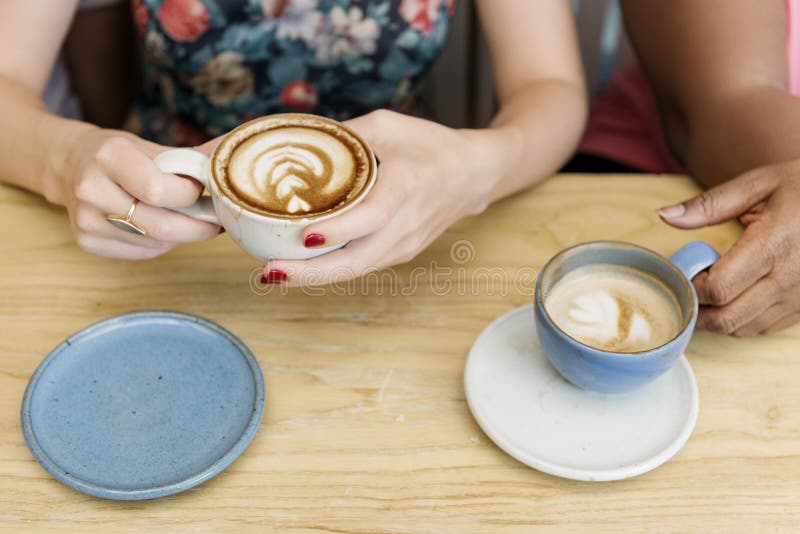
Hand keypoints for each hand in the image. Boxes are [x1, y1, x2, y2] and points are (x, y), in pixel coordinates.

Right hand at [48, 128, 219, 258]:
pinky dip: (162, 244)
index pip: (159, 190)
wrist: (68, 165)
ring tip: (190, 221)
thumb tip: (233, 152)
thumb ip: (192, 158)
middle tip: (215, 220)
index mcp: (109, 157)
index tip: (202, 191)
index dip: (190, 195)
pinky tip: (163, 228)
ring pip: (155, 243)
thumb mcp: (150, 146)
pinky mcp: (87, 241)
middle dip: (198, 227)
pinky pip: (142, 253)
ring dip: (182, 236)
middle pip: (161, 225)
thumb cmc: (117, 155)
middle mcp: (92, 189)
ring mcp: (86, 220)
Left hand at [260, 110, 499, 284]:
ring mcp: (404, 245)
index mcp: (407, 186)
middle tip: (269, 271)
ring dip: (314, 277)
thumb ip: (343, 134)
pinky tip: (299, 266)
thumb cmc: (430, 146)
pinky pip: (360, 267)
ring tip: (272, 272)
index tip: (306, 234)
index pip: (373, 216)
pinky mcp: (399, 254)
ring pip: (355, 271)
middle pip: (357, 261)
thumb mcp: (387, 126)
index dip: (340, 229)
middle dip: (311, 272)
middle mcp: (406, 224)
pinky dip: (328, 271)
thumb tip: (291, 140)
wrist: (473, 175)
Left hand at [658, 159, 799, 334]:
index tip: (682, 273)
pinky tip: (735, 297)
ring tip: (706, 294)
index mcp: (774, 244)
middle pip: (727, 318)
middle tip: (683, 293)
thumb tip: (664, 214)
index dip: (690, 286)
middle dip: (697, 311)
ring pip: (745, 328)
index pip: (718, 288)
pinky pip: (765, 327)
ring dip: (718, 318)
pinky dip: (742, 319)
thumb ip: (709, 204)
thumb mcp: (758, 183)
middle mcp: (791, 277)